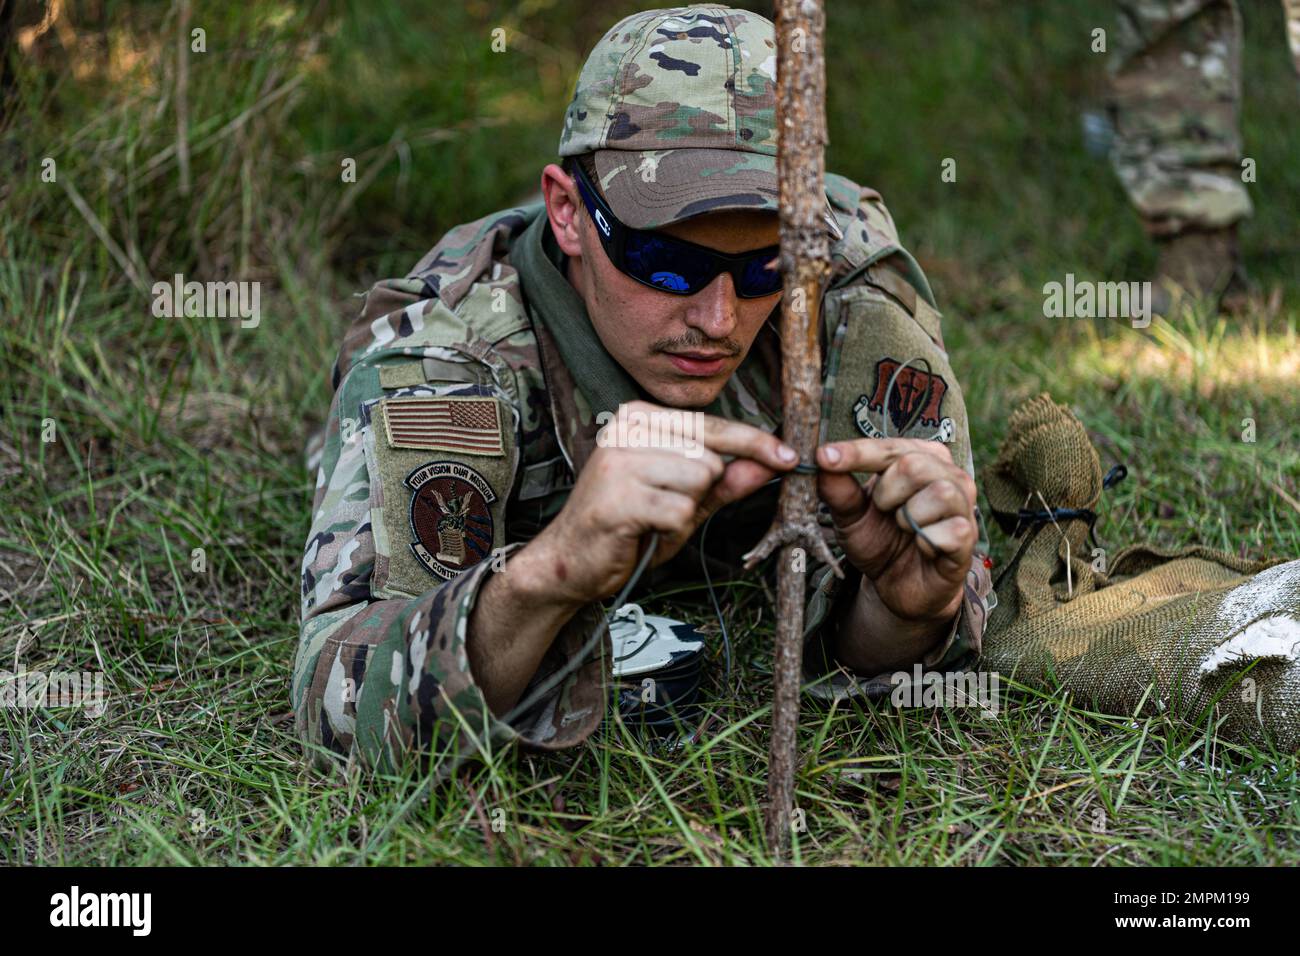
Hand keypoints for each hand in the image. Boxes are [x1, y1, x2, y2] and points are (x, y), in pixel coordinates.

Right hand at [531, 400, 797, 604]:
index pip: (712, 426)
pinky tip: (643, 534)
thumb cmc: (626, 526)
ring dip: (684, 512)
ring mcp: (618, 460)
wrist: (568, 562)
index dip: (754, 444)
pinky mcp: (617, 497)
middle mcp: (625, 429)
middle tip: (665, 509)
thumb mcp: (683, 499)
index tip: (789, 457)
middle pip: (709, 456)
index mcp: (639, 418)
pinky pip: (679, 512)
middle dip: (701, 492)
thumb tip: (771, 466)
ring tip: (652, 521)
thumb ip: (725, 481)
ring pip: (698, 481)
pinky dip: (670, 532)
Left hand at [815, 437, 976, 624]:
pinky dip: (926, 542)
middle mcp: (949, 475)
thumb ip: (838, 490)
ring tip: (904, 529)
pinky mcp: (968, 538)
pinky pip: (950, 531)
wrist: (897, 586)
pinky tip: (921, 548)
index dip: (856, 452)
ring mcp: (963, 506)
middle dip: (887, 493)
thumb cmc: (879, 540)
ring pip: (939, 494)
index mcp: (921, 458)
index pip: (889, 447)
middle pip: (915, 465)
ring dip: (908, 518)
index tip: (823, 457)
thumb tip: (822, 459)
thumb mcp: (851, 516)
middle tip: (884, 511)